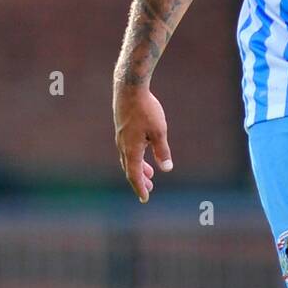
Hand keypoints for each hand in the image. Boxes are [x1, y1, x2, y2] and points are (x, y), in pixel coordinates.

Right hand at [113, 84, 172, 202]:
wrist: (129, 88)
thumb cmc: (146, 109)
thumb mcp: (159, 131)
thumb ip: (162, 150)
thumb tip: (167, 168)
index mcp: (131, 149)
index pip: (134, 174)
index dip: (140, 188)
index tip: (145, 199)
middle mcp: (123, 145)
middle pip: (130, 168)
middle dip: (140, 180)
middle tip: (149, 189)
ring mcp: (121, 136)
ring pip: (129, 158)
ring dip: (139, 168)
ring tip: (151, 173)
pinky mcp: (122, 128)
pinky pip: (128, 148)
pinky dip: (136, 156)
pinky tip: (145, 150)